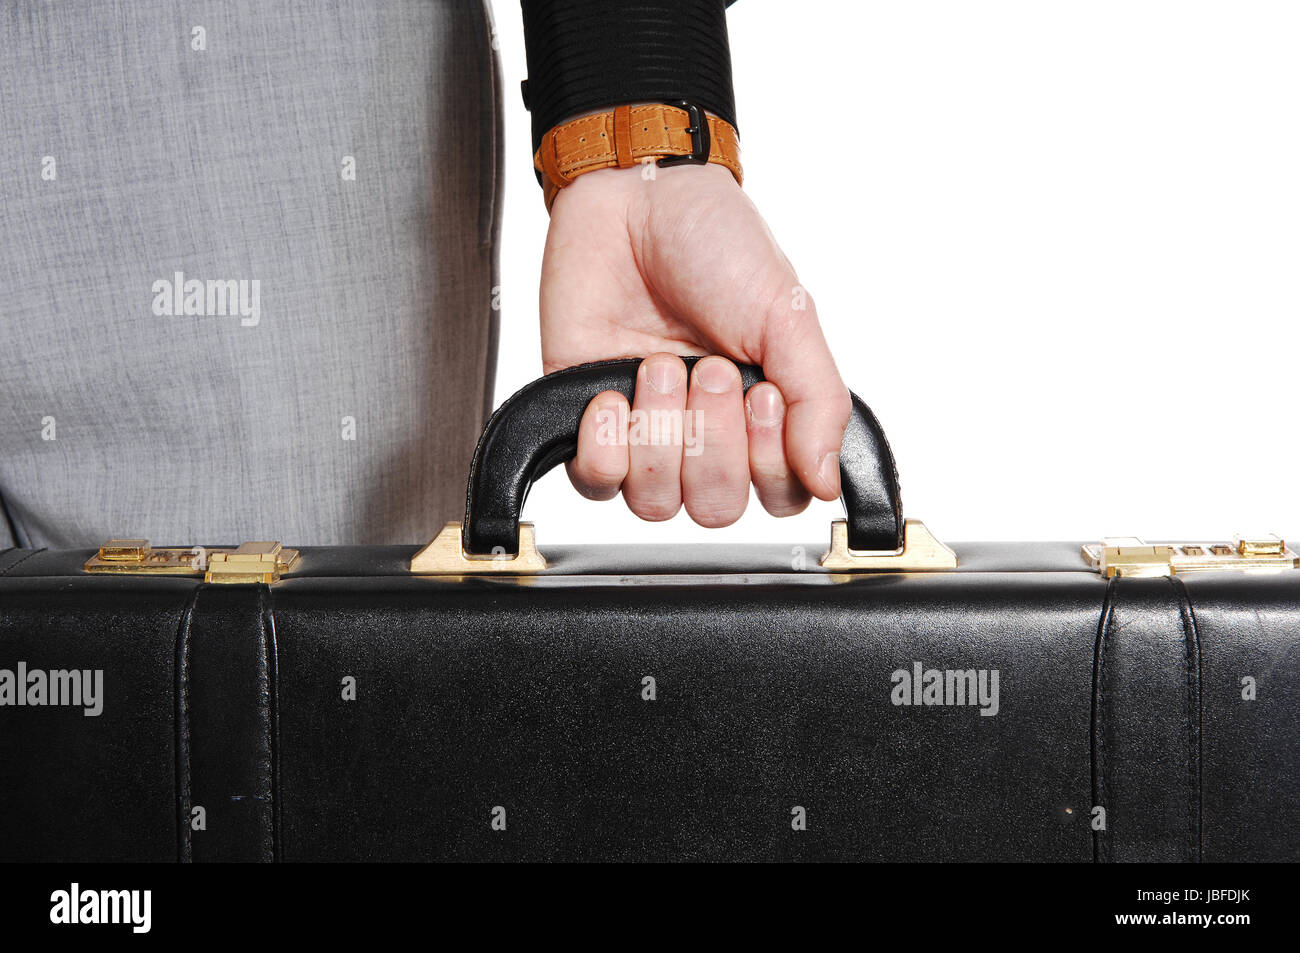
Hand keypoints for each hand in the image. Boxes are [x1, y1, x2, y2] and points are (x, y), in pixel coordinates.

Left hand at [540, 161, 849, 526]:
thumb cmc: (714, 243)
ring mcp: (647, 431)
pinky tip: (613, 396)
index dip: (767, 460)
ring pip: (656, 503)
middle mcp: (707, 431)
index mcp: (765, 413)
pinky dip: (605, 448)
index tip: (762, 393)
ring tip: (659, 365)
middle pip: (715, 507)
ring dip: (660, 434)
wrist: (634, 197)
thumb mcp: (786, 315)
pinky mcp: (589, 420)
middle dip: (712, 440)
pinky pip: (595, 484)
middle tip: (707, 367)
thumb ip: (818, 401)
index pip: (778, 495)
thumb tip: (828, 480)